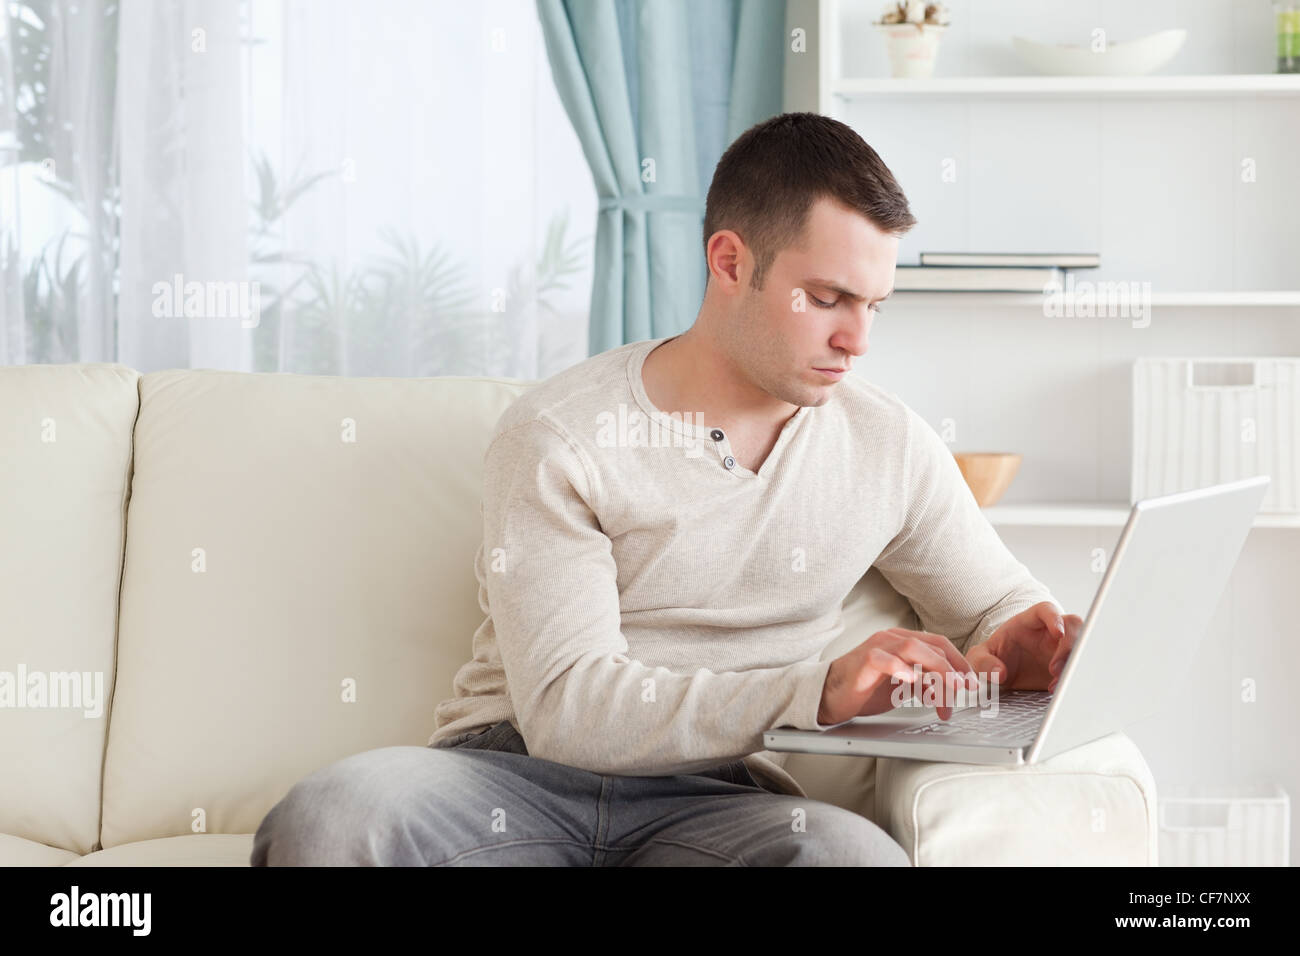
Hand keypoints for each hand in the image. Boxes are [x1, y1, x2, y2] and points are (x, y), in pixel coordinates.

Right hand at [818, 628, 978, 725]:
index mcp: (902, 642)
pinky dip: (901, 669)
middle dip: (954, 669)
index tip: (972, 682)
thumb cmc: (863, 689)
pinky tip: (912, 680)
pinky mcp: (864, 659)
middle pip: (932, 646)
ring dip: (937, 668)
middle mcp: (892, 639)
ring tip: (950, 688)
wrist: (829, 696)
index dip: (959, 662)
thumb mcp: (901, 689)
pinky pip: (885, 659)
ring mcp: (878, 646)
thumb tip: (946, 691)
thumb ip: (923, 685)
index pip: (939, 644)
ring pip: (915, 648)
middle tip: (966, 689)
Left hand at [965, 602, 1082, 692]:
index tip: (1058, 633)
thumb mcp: (979, 657)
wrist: (1000, 675)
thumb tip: (999, 672)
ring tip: (1056, 682)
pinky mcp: (1066, 666)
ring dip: (1072, 664)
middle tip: (1054, 669)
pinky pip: (1077, 668)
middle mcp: (1049, 633)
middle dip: (1069, 647)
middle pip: (1072, 627)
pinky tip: (1054, 689)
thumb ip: (983, 662)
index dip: (1055, 618)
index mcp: (1028, 622)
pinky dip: (1070, 678)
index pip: (1046, 610)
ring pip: (1080, 647)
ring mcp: (1060, 648)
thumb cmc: (993, 657)